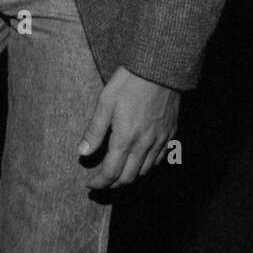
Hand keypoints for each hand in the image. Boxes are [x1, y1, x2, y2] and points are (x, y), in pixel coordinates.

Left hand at [78, 66, 180, 189]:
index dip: (99, 182)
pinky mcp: (170, 133)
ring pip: (144, 171)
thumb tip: (82, 152)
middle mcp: (144, 144)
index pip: (111, 172)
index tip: (90, 184)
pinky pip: (158, 159)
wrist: (160, 67)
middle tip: (101, 182)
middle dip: (112, 184)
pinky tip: (138, 161)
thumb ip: (94, 130)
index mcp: (125, 138)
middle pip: (128, 178)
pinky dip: (145, 167)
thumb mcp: (105, 102)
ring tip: (117, 173)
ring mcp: (160, 140)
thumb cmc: (129, 82)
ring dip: (129, 177)